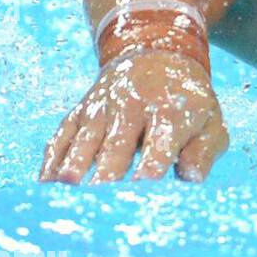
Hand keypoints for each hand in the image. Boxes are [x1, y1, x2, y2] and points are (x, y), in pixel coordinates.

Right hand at [39, 50, 228, 183]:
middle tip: (97, 202)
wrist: (159, 54)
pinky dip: (53, 156)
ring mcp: (104, 107)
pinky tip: (46, 182)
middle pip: (117, 144)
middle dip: (107, 173)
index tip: (141, 193)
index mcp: (170, 112)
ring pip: (86, 138)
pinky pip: (64, 133)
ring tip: (65, 189)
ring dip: (74, 164)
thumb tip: (191, 179)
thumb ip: (204, 152)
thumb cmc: (190, 102)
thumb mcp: (211, 122)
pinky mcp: (82, 110)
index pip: (159, 145)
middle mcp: (133, 106)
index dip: (149, 169)